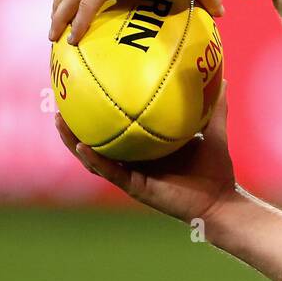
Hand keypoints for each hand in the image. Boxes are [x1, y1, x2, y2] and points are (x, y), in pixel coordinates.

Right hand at [55, 82, 236, 223]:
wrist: (220, 201)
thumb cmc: (215, 170)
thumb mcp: (213, 131)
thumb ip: (215, 108)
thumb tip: (221, 79)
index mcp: (146, 146)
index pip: (118, 127)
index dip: (102, 111)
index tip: (87, 88)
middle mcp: (134, 159)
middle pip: (97, 140)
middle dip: (77, 123)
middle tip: (60, 99)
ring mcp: (131, 173)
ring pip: (94, 158)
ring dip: (74, 141)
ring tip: (60, 121)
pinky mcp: (135, 187)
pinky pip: (110, 172)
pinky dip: (95, 160)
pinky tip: (83, 147)